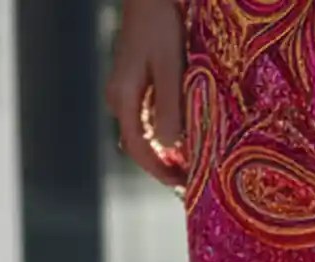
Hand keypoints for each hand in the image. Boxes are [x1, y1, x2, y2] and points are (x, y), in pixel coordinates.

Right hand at [104, 0, 186, 186]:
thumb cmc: (162, 24)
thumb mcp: (170, 65)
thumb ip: (169, 106)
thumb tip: (169, 146)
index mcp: (123, 97)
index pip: (137, 147)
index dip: (159, 170)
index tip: (182, 185)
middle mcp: (120, 97)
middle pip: (140, 143)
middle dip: (164, 164)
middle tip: (193, 179)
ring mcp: (127, 89)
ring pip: (146, 130)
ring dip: (167, 148)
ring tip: (195, 162)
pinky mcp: (137, 80)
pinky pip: (150, 114)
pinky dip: (168, 129)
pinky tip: (188, 134)